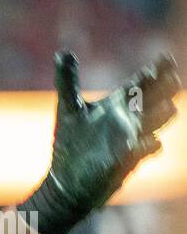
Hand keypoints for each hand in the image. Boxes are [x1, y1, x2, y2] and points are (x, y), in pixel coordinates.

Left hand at [21, 51, 179, 233]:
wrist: (68, 181)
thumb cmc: (70, 144)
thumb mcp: (68, 109)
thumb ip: (68, 81)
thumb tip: (62, 52)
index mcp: (117, 104)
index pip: (142, 83)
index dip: (155, 71)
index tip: (166, 60)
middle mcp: (129, 119)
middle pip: (154, 99)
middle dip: (164, 90)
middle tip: (172, 80)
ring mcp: (132, 139)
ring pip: (155, 122)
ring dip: (160, 115)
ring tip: (167, 107)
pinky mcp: (127, 161)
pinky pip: (144, 151)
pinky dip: (148, 146)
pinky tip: (152, 143)